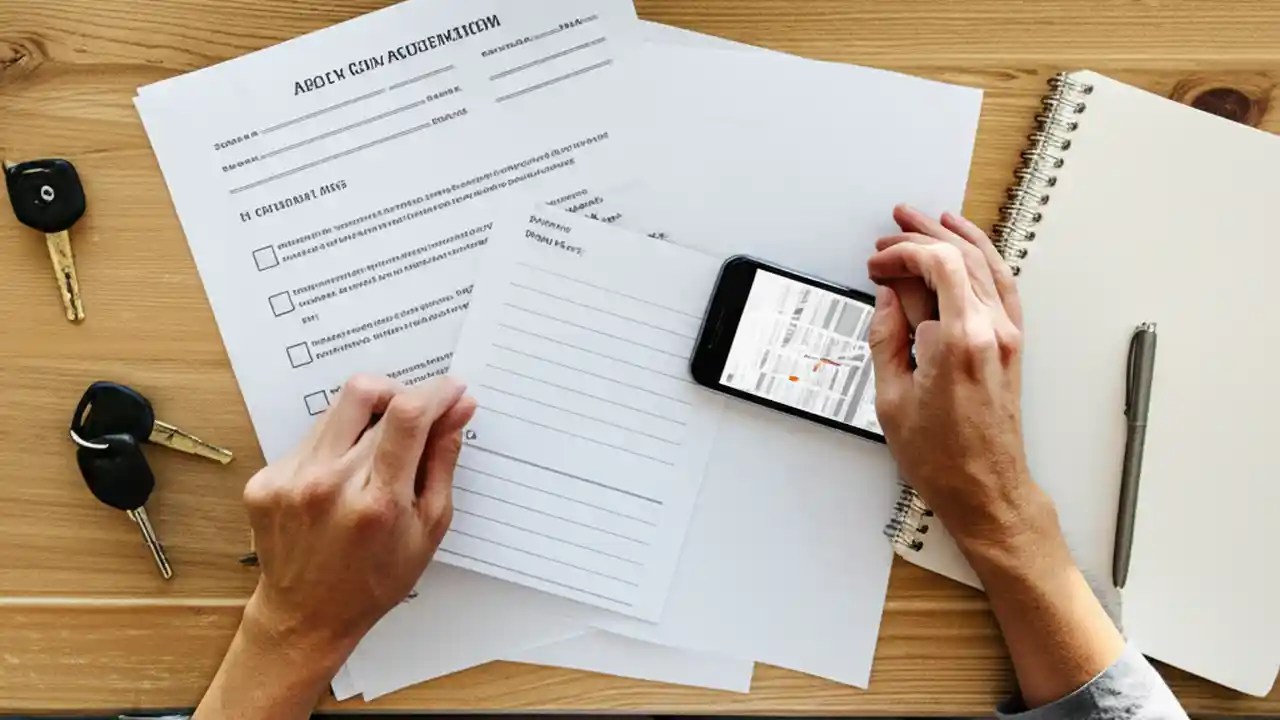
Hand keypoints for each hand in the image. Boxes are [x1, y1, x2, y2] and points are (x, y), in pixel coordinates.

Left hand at [242, 374, 476, 661]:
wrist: (305, 616)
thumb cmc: (376, 579)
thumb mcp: (428, 528)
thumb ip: (443, 461)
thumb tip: (458, 409)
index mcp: (378, 502)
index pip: (407, 415)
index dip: (435, 391)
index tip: (451, 390)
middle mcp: (328, 484)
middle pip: (368, 394)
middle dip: (403, 395)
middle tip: (416, 415)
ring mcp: (290, 481)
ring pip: (337, 408)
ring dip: (368, 417)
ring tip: (376, 454)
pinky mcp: (266, 480)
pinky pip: (311, 436)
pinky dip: (336, 445)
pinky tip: (341, 479)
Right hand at [866, 204, 1043, 549]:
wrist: (986, 489)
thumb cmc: (942, 458)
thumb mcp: (892, 398)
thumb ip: (887, 339)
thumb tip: (887, 299)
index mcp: (960, 341)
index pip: (936, 265)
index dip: (902, 254)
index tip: (876, 263)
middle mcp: (991, 331)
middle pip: (960, 257)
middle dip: (920, 238)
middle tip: (889, 231)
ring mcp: (1007, 336)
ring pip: (984, 264)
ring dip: (951, 239)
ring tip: (924, 220)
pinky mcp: (1011, 345)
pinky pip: (1002, 285)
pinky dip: (983, 258)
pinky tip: (967, 244)